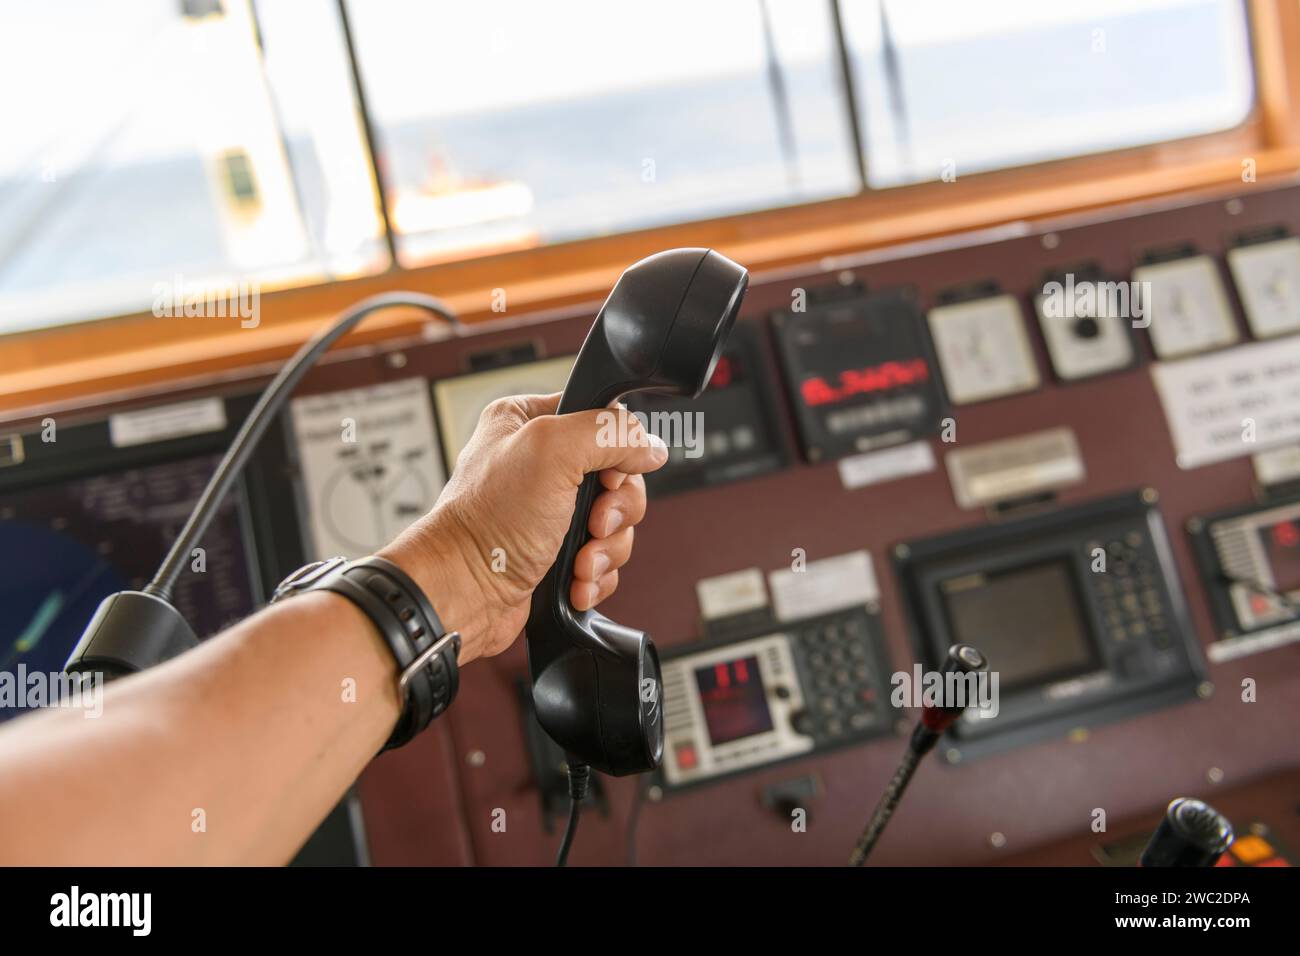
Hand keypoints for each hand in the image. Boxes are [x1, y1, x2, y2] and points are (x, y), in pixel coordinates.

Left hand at [378, 393, 667, 664]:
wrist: (462, 592)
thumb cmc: (487, 522)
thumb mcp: (551, 451)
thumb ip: (609, 433)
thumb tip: (650, 446)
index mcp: (531, 422)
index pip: (604, 421)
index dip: (618, 454)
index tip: (608, 479)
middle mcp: (541, 464)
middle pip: (620, 477)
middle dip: (615, 512)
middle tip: (593, 525)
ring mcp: (549, 511)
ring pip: (615, 523)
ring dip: (606, 549)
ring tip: (580, 562)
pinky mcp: (556, 552)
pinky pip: (602, 559)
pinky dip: (595, 574)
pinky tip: (575, 581)